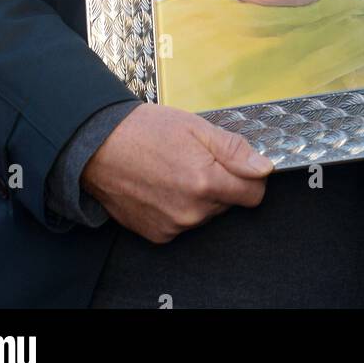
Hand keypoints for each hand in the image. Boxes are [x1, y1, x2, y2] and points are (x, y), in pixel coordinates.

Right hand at [81, 103, 274, 242]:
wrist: (98, 147)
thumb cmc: (145, 131)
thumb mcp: (196, 127)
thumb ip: (234, 150)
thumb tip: (265, 167)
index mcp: (206, 182)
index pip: (253, 194)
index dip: (251, 176)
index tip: (239, 165)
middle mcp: (192, 211)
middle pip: (229, 202)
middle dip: (221, 182)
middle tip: (196, 158)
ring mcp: (174, 226)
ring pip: (206, 213)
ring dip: (200, 195)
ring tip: (175, 169)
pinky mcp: (158, 234)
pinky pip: (183, 223)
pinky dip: (179, 207)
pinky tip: (162, 186)